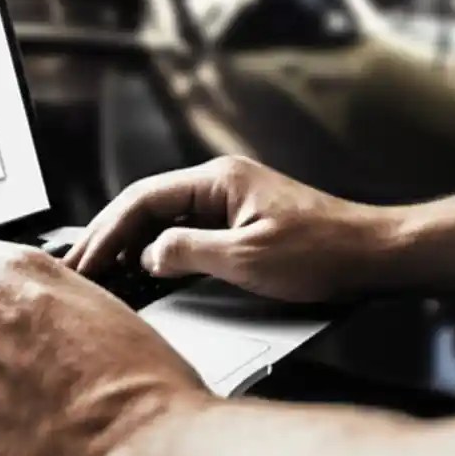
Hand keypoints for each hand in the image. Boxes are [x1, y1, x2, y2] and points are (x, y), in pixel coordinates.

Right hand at [64, 156, 391, 302]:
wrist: (375, 255)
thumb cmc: (325, 251)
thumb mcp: (248, 258)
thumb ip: (188, 252)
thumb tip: (149, 255)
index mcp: (216, 180)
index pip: (142, 199)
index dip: (107, 231)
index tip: (85, 260)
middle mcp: (218, 184)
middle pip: (145, 206)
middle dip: (109, 236)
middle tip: (79, 268)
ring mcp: (228, 203)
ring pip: (162, 220)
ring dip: (130, 246)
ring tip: (101, 274)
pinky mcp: (238, 224)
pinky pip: (184, 233)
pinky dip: (157, 253)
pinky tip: (144, 274)